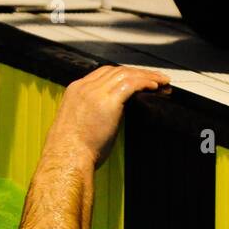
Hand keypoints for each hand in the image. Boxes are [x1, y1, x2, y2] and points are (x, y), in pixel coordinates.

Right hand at [47, 65, 169, 166]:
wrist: (67, 157)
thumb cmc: (72, 149)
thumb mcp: (78, 123)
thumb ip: (91, 112)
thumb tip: (109, 115)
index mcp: (75, 90)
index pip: (103, 73)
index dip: (123, 73)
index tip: (138, 79)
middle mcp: (84, 87)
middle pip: (116, 70)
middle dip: (138, 73)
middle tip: (155, 79)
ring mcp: (95, 93)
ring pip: (126, 74)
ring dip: (146, 77)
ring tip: (161, 83)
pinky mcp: (108, 102)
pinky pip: (131, 84)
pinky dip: (145, 83)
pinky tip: (155, 87)